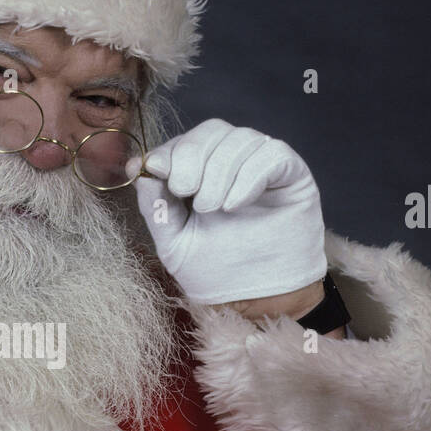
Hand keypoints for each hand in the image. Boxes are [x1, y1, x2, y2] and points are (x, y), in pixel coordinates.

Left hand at [135, 119, 326, 306]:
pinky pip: (272, 154)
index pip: (185, 142)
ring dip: (219, 172)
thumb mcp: (172, 241)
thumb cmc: (215, 270)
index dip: (169, 151)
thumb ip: (155, 205)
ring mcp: (263, 166)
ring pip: (241, 139)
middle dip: (191, 157)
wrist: (254, 300)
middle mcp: (233, 162)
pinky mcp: (292, 176)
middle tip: (185, 191)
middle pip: (212, 130)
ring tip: (213, 209)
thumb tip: (139, 166)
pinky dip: (249, 176)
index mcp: (201, 172)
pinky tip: (235, 205)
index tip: (157, 170)